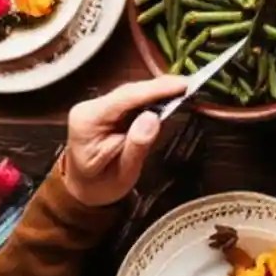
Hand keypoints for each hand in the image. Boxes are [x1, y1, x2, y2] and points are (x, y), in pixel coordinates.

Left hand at [61, 76, 186, 206]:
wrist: (84, 190)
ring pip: (133, 93)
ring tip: (185, 90)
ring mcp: (97, 106)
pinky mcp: (107, 109)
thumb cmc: (101, 186)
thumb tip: (153, 118)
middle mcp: (90, 108)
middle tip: (191, 86)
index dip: (156, 89)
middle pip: (130, 91)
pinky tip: (169, 97)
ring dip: (159, 92)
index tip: (184, 85)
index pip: (126, 98)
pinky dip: (152, 98)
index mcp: (88, 121)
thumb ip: (137, 145)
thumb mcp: (123, 173)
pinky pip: (132, 99)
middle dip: (161, 88)